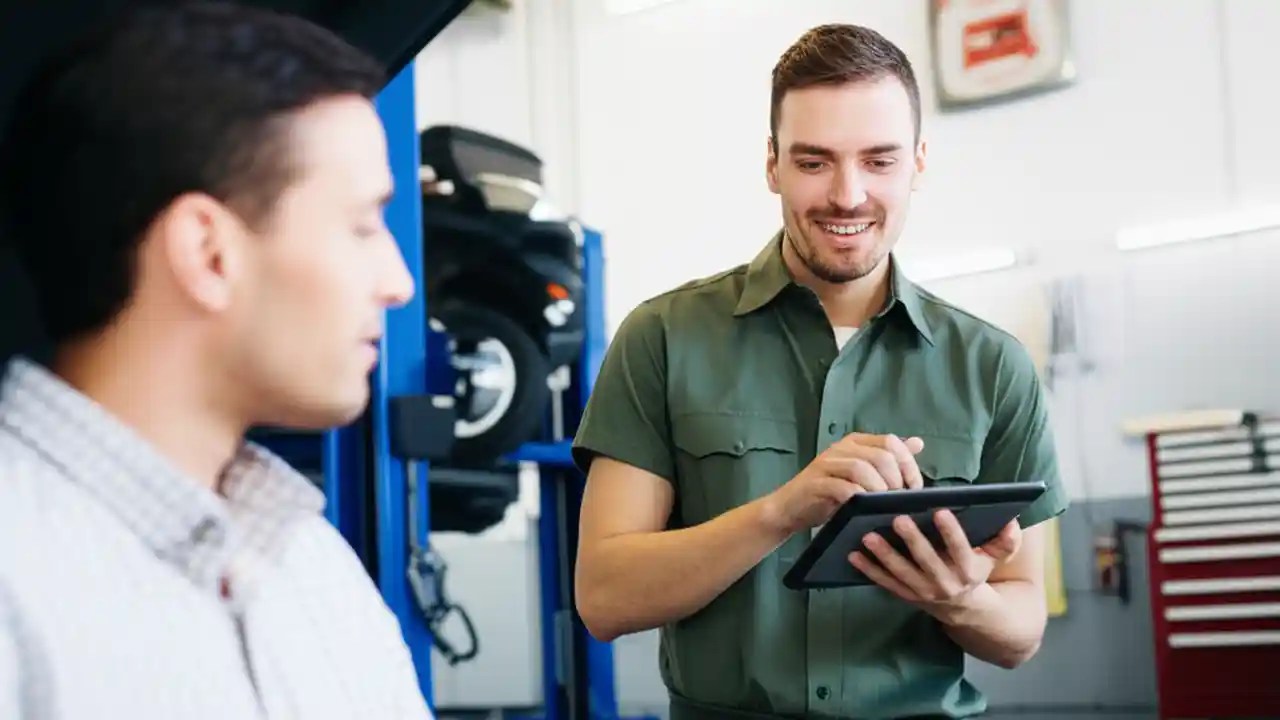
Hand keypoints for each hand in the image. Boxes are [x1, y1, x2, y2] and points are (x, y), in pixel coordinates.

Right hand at [762, 433, 924, 534]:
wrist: (789, 508)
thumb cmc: (829, 494)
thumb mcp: (863, 475)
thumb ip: (888, 459)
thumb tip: (918, 443)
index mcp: (856, 442)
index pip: (892, 442)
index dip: (908, 465)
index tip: (913, 489)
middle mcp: (842, 448)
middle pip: (881, 455)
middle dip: (896, 480)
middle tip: (898, 501)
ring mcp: (827, 464)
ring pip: (862, 468)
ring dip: (879, 489)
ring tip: (882, 505)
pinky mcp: (816, 483)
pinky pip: (842, 487)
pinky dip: (858, 498)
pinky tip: (863, 509)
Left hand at [848, 511, 1021, 614]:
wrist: (963, 607)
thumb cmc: (975, 570)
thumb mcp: (994, 557)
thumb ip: (1006, 540)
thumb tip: (1012, 521)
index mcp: (968, 571)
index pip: (960, 549)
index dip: (951, 532)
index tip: (941, 511)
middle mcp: (945, 584)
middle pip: (927, 561)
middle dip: (912, 540)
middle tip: (898, 518)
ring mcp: (922, 592)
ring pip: (901, 573)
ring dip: (884, 555)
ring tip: (867, 536)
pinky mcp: (905, 595)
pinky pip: (884, 583)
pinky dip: (868, 570)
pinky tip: (853, 554)